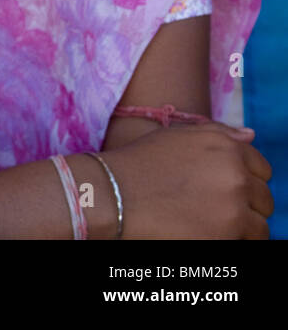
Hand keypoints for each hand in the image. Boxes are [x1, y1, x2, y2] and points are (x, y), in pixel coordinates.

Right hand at [106, 122, 272, 237]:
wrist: (111, 193)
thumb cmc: (138, 163)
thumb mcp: (175, 135)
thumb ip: (217, 132)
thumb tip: (250, 135)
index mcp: (226, 148)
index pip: (262, 170)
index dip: (246, 181)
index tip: (225, 190)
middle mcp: (235, 175)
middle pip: (264, 199)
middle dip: (246, 205)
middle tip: (215, 210)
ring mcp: (233, 207)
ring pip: (259, 226)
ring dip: (242, 227)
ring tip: (211, 225)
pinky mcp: (225, 235)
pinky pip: (245, 243)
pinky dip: (231, 241)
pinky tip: (205, 234)